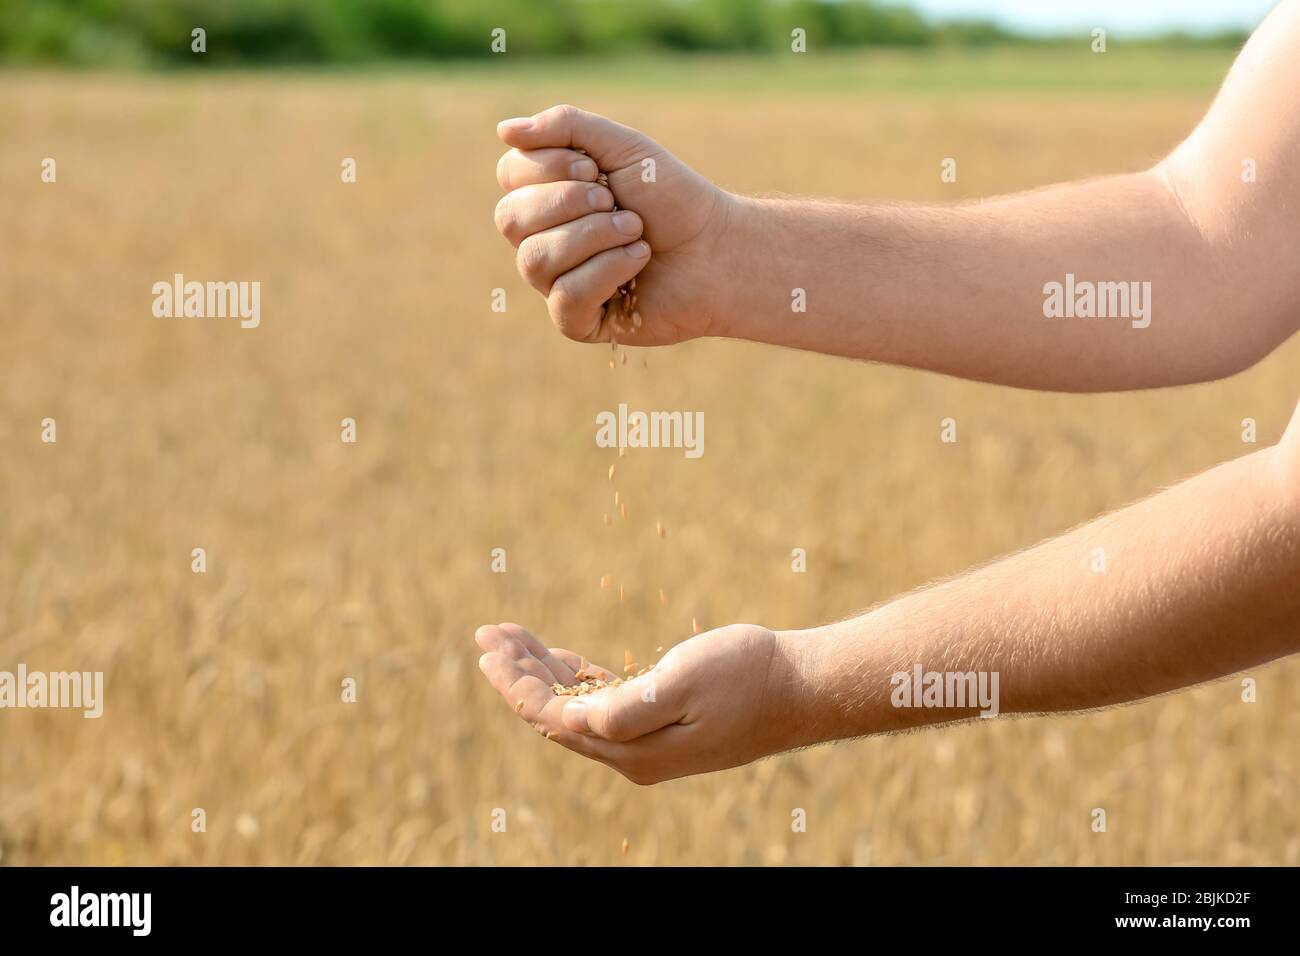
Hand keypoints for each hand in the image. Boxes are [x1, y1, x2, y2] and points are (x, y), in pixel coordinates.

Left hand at [475, 621, 807, 783]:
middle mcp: (633, 754)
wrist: (803, 687)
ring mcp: (647, 742)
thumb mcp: (685, 682)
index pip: (550, 718)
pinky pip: (604, 704)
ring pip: (575, 707)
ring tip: (512, 637)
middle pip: (553, 714)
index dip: (514, 682)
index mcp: (632, 749)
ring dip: (543, 671)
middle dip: (518, 672)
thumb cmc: (749, 675)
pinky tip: (562, 657)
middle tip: (488, 632)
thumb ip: (626, 707)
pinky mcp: (662, 725)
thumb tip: (572, 718)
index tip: (487, 644)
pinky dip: (576, 678)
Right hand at [494, 104, 735, 346]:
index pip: (510, 175)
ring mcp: (556, 282)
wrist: (717, 247)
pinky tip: (637, 263)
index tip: (597, 170)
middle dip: (571, 203)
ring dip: (594, 237)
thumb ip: (565, 127)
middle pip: (511, 219)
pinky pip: (564, 298)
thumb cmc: (672, 197)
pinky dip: (605, 273)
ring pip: (534, 260)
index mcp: (546, 195)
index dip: (549, 168)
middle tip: (616, 202)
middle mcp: (542, 238)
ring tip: (635, 232)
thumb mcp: (622, 146)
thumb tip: (503, 129)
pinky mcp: (578, 321)